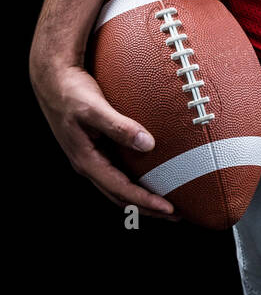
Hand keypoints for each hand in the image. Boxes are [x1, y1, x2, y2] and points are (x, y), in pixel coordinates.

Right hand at [29, 55, 178, 220]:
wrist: (51, 79)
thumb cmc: (72, 91)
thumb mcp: (94, 107)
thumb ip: (119, 126)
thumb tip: (148, 145)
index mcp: (86, 160)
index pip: (121, 190)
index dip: (145, 202)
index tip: (169, 209)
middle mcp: (87, 165)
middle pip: (120, 197)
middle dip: (147, 208)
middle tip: (176, 215)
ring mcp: (90, 159)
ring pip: (117, 188)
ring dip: (140, 198)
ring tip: (165, 203)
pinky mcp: (94, 149)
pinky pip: (116, 173)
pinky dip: (133, 182)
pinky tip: (147, 177)